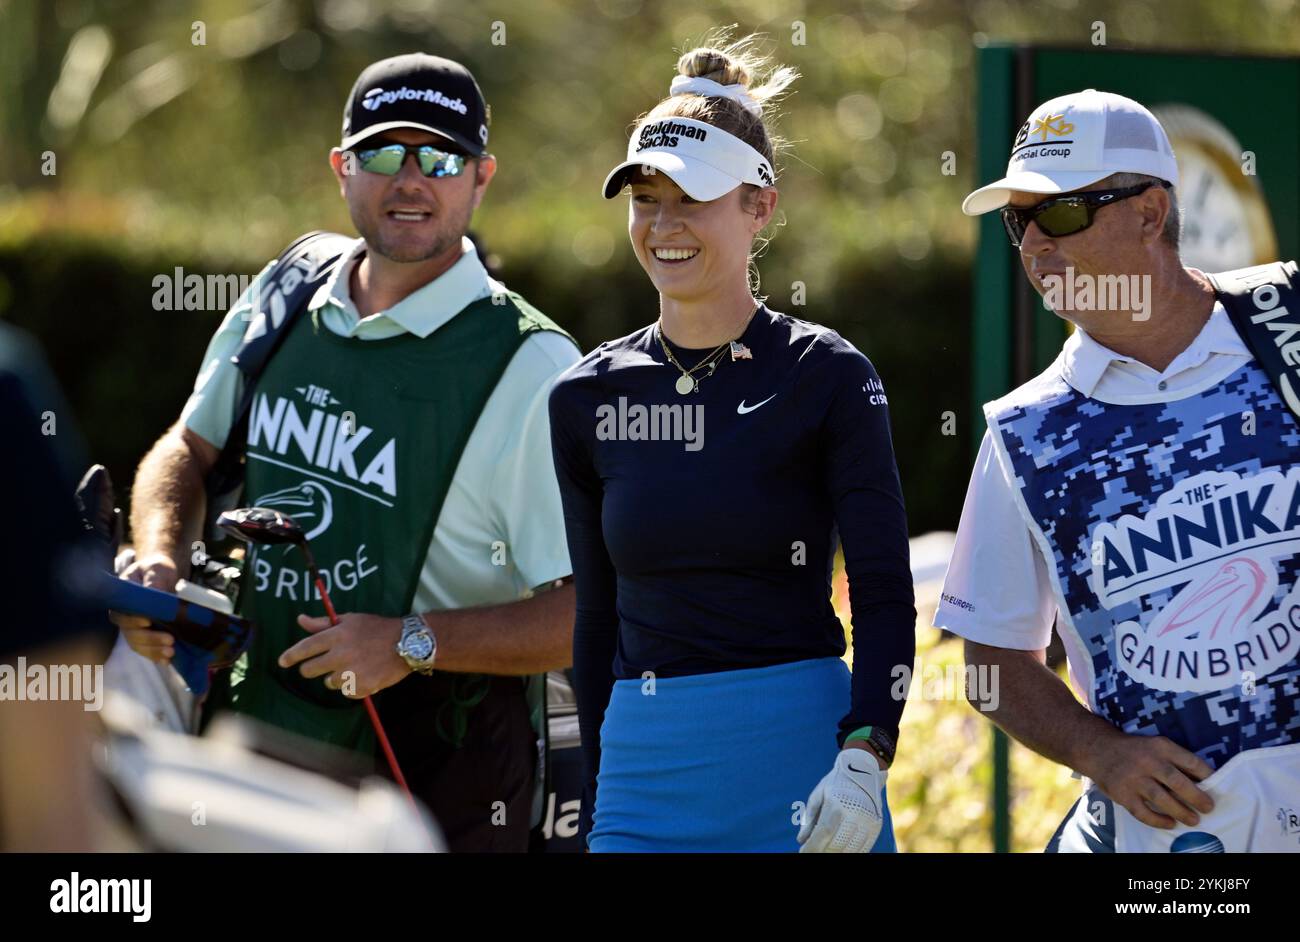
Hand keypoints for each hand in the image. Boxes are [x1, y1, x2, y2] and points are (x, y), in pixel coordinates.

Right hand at [109, 552, 178, 663]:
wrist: (162, 575)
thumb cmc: (156, 570)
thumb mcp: (156, 570)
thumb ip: (153, 581)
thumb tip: (152, 593)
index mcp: (122, 599)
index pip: (122, 614)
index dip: (133, 620)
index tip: (148, 622)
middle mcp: (124, 615)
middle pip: (130, 633)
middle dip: (149, 639)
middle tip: (170, 640)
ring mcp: (133, 627)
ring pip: (137, 643)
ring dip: (153, 650)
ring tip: (170, 652)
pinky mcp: (145, 634)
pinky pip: (146, 648)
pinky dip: (156, 655)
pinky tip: (167, 660)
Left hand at [278, 612, 409, 697]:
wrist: (408, 643)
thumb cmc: (377, 628)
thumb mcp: (350, 620)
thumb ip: (322, 623)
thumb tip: (300, 619)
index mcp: (336, 636)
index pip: (305, 648)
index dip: (290, 656)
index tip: (282, 662)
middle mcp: (340, 655)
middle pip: (310, 670)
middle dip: (312, 668)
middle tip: (323, 665)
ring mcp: (351, 672)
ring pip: (329, 682)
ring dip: (336, 677)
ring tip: (354, 666)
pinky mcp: (362, 687)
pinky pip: (346, 692)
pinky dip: (352, 687)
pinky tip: (364, 674)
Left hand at [797, 747, 886, 852]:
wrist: (862, 771)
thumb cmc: (835, 783)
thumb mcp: (818, 795)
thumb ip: (809, 818)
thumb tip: (801, 840)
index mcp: (837, 803)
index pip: (824, 831)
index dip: (813, 846)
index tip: (802, 852)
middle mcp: (854, 812)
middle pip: (837, 843)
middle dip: (822, 852)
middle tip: (813, 853)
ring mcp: (867, 820)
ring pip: (850, 848)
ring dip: (836, 854)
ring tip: (825, 852)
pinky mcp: (875, 825)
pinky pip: (863, 846)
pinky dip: (851, 852)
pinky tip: (840, 851)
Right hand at [1080, 728, 1214, 828]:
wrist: (1097, 749)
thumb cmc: (1134, 750)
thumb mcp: (1155, 745)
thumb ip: (1176, 760)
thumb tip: (1204, 780)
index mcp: (1160, 746)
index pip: (1190, 761)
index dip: (1207, 775)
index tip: (1217, 786)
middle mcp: (1147, 761)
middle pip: (1177, 782)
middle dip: (1197, 798)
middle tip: (1208, 808)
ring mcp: (1133, 778)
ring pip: (1162, 799)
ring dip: (1181, 812)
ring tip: (1194, 820)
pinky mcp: (1122, 794)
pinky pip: (1143, 812)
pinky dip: (1158, 820)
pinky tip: (1170, 823)